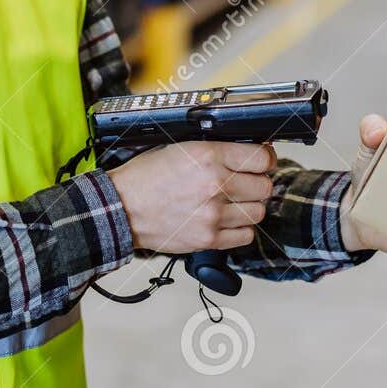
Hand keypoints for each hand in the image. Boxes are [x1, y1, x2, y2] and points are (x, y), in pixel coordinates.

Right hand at [106, 142, 274, 253]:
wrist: (122, 208)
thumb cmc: (144, 178)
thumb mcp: (179, 148)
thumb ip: (215, 150)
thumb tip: (245, 151)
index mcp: (208, 156)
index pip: (261, 158)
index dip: (265, 158)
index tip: (262, 161)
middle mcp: (215, 185)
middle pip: (264, 187)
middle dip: (257, 183)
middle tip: (246, 182)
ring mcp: (214, 215)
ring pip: (258, 212)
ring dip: (249, 206)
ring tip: (233, 202)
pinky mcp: (209, 239)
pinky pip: (245, 235)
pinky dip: (240, 228)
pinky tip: (226, 219)